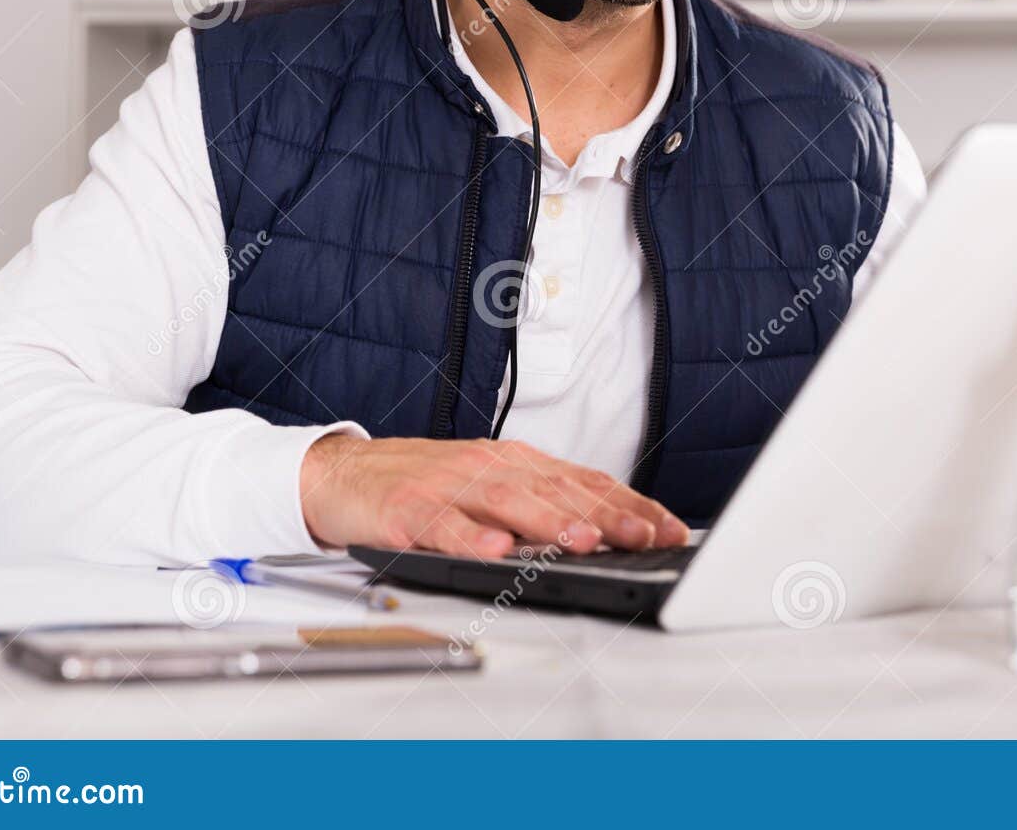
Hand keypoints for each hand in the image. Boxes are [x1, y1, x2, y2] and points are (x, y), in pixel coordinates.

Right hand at [299, 434, 690, 557]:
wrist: (347, 475)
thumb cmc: (427, 484)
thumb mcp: (493, 488)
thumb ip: (543, 506)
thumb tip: (610, 532)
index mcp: (517, 463)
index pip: (585, 481)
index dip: (630, 504)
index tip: (669, 528)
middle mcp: (490, 467)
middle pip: (556, 489)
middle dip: (606, 513)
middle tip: (645, 536)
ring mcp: (450, 486)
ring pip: (507, 502)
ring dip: (549, 522)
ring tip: (583, 541)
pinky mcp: (409, 509)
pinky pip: (444, 525)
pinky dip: (471, 538)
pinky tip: (495, 552)